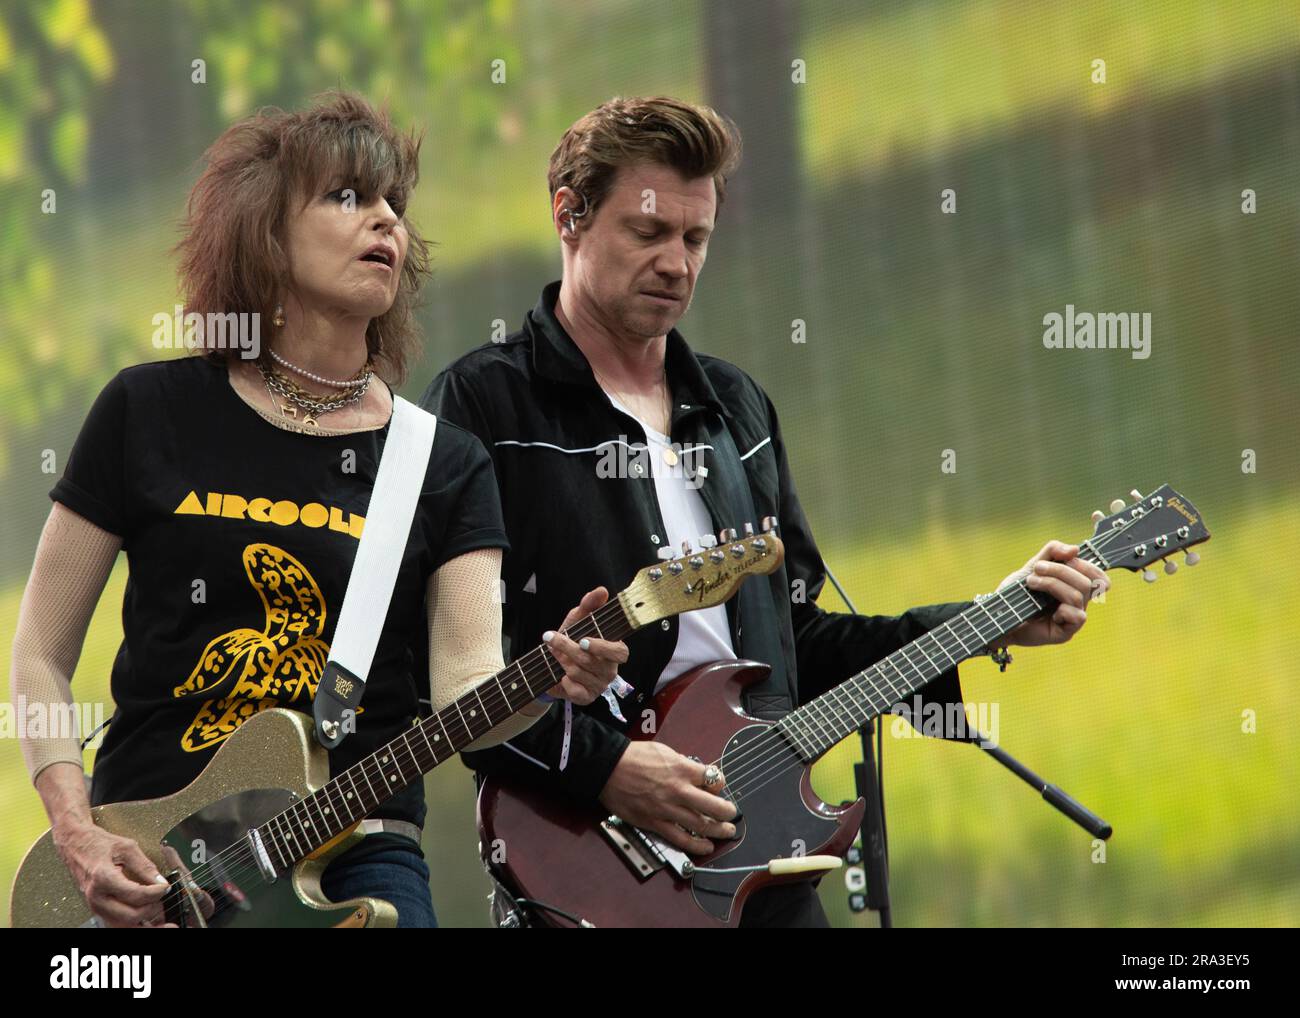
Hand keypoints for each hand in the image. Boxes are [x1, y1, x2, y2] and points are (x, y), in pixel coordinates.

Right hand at [53, 820, 175, 927]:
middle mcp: (96, 897)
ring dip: (142, 921)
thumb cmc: (98, 844)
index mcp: (103, 878)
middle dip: (151, 909)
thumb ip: (145, 866)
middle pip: (129, 916)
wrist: (76, 845)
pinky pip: (116, 923)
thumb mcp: (127, 848)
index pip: (136, 895)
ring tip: (157, 911)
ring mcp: (95, 905)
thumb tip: (161, 881)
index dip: (156, 893)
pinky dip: (132, 922)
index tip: (166, 887)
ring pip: (122, 925)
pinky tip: (144, 917)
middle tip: (162, 898)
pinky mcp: (97, 908)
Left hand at [543, 586, 628, 705]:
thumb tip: (601, 590)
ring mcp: (600, 686)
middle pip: (593, 662)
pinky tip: (560, 674)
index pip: (620, 652)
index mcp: (614, 651)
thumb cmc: (571, 640)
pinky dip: (563, 680)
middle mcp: (611, 670)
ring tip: (552, 653)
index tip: (583, 640)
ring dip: (561, 661)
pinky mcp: (586, 698)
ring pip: (579, 673)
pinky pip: (574, 690)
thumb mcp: (577, 621)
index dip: (603, 647)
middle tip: (552, 640)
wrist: (551, 667)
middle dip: (570, 651)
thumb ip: (588, 606)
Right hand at [599, 741, 737, 854]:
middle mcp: (678, 790)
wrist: (608, 767)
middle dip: (727, 811)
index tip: (718, 786)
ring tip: (727, 832)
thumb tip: (695, 772)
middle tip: (732, 814)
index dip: (719, 783)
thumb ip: (682, 763)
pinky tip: (706, 846)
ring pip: (701, 825)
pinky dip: (696, 845)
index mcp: (682, 769)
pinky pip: (680, 838)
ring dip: (718, 830)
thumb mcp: (664, 751)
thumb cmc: (633, 757)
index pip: (713, 779)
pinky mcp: (654, 822)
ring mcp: (667, 808)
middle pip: (714, 806)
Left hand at [997, 540, 1109, 647]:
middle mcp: (1078, 604)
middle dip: (1061, 570)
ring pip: (1077, 596)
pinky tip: (1041, 607)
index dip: (1087, 565)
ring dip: (1052, 584)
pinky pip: (1078, 617)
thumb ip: (1052, 552)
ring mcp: (1072, 619)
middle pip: (1088, 583)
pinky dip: (1061, 608)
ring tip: (1030, 582)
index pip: (1099, 577)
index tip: (1065, 558)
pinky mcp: (1065, 633)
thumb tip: (1075, 549)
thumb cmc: (1018, 592)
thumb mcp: (1033, 566)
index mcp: (1075, 588)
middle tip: (1037, 568)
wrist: (999, 614)